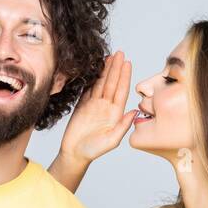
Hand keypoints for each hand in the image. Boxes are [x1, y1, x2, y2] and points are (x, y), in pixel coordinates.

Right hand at [60, 50, 136, 167]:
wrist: (74, 154)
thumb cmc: (93, 150)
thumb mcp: (111, 140)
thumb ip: (123, 126)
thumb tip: (134, 111)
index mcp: (115, 114)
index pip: (121, 91)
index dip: (124, 76)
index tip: (127, 62)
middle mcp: (106, 107)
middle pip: (112, 83)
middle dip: (116, 68)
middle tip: (119, 53)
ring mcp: (94, 105)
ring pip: (101, 84)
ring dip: (105, 70)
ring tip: (109, 56)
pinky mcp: (82, 106)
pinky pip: (88, 88)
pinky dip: (92, 78)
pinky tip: (95, 68)